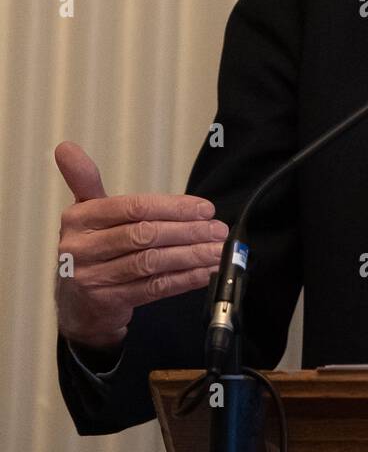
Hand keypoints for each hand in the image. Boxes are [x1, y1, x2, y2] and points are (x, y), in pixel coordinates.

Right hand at [54, 141, 228, 351]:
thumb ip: (85, 179)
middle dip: (188, 231)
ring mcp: (92, 277)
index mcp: (80, 218)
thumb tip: (65, 146)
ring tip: (217, 251)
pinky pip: (153, 288)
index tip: (205, 209)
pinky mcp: (106, 302)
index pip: (134, 207)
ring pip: (151, 263)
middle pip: (145, 235)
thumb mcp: (86, 213)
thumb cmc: (92, 250)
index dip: (173, 207)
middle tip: (218, 230)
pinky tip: (205, 272)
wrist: (77, 305)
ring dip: (191, 256)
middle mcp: (81, 247)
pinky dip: (183, 280)